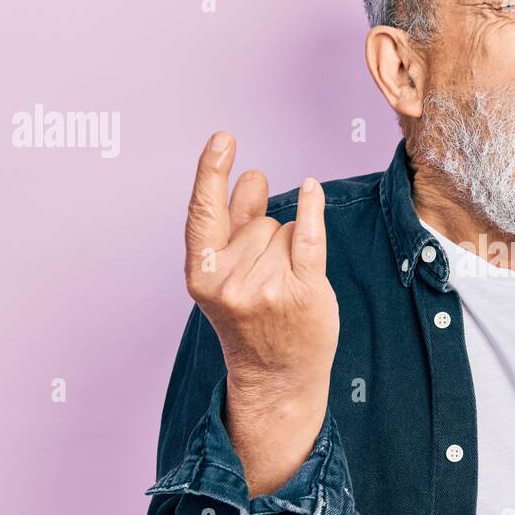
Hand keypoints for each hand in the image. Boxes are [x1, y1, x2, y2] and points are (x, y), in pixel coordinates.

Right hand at [184, 131, 339, 495]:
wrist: (277, 376)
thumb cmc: (256, 320)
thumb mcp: (231, 273)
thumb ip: (238, 222)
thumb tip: (250, 174)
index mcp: (202, 273)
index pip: (204, 212)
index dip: (212, 171)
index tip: (223, 138)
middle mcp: (229, 280)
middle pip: (261, 219)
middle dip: (268, 238)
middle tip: (267, 283)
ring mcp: (266, 287)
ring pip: (287, 227)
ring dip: (291, 249)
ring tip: (284, 289)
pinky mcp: (302, 291)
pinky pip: (309, 236)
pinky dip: (313, 210)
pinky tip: (312, 189)